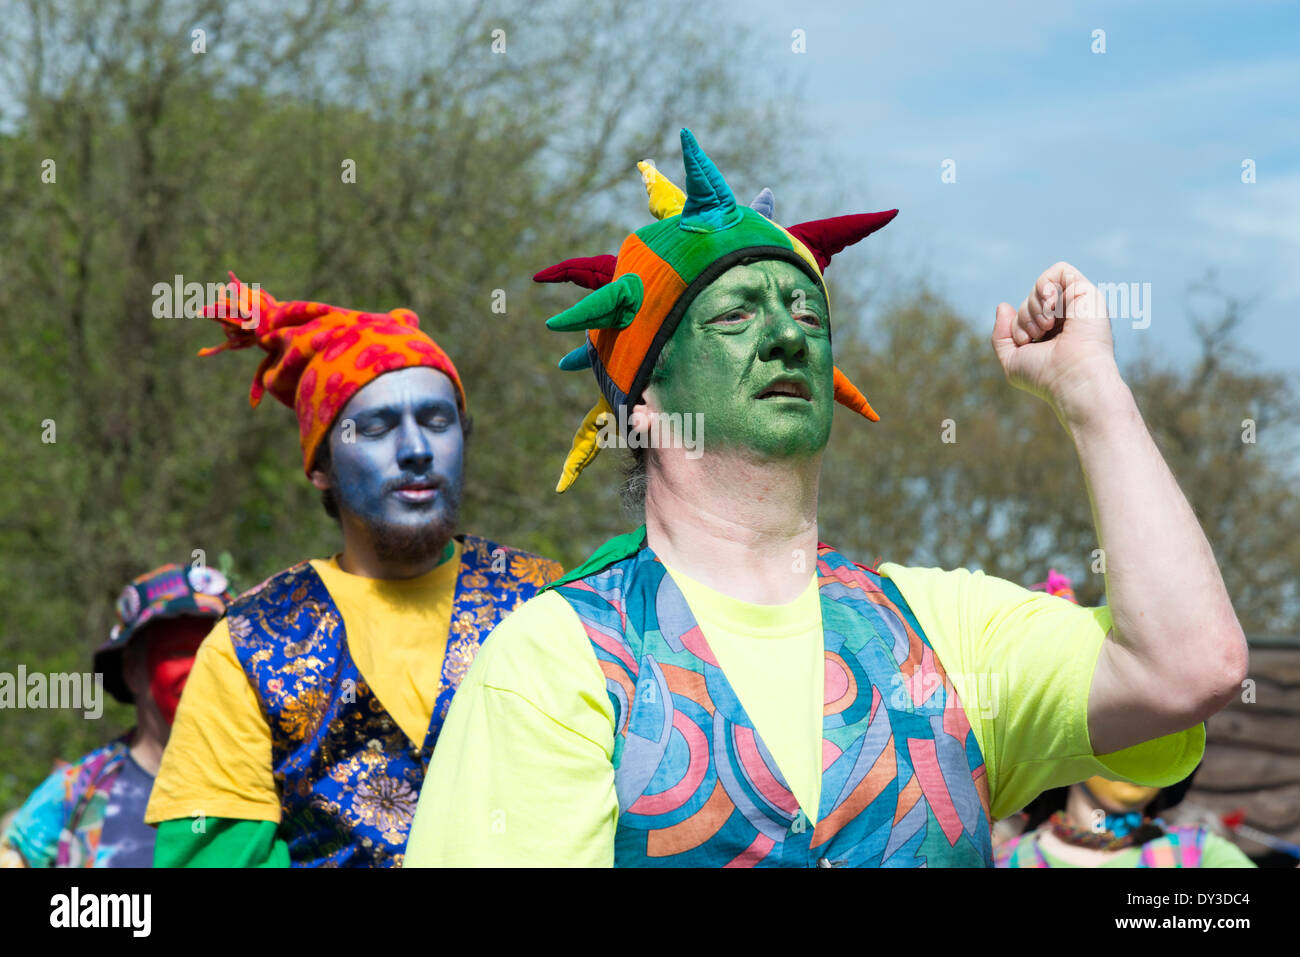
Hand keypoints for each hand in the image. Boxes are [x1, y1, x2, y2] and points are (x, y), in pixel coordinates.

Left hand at [992, 262, 1123, 425]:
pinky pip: (1060, 270)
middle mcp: (1069, 316)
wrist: (1073, 379)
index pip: (1025, 313)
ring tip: (1045, 326)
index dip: (1017, 325)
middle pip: (1031, 299)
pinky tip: (1050, 306)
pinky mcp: (1087, 292)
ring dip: (1033, 306)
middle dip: (1024, 317)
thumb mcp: (1012, 359)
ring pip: (1043, 286)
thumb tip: (1003, 306)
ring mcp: (1078, 304)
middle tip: (1036, 334)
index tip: (1024, 342)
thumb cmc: (1045, 375)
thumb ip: (1002, 335)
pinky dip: (1046, 286)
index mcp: (1055, 330)